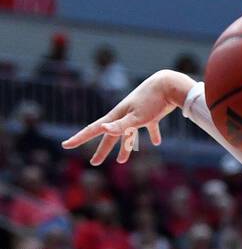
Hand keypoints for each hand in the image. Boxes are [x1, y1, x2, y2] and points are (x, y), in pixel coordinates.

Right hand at [62, 69, 189, 164]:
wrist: (169, 85)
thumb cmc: (152, 101)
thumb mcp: (136, 117)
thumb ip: (121, 126)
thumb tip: (103, 129)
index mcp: (116, 117)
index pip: (94, 129)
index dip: (79, 138)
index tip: (65, 145)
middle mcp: (124, 116)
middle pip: (110, 136)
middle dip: (102, 150)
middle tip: (94, 163)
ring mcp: (137, 114)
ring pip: (128, 134)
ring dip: (125, 147)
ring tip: (121, 161)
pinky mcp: (152, 114)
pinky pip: (150, 127)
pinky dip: (153, 134)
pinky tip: (157, 142)